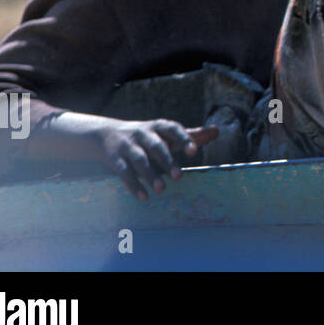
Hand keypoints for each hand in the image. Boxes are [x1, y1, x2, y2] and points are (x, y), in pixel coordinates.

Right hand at [96, 118, 218, 201]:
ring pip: (140, 160)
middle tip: (179, 177)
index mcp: (159, 127)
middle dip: (167, 161)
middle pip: (156, 146)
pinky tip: (144, 197)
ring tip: (162, 189)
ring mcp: (128, 146)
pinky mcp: (115, 159)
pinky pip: (124, 172)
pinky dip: (134, 185)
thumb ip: (191, 135)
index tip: (194, 151)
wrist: (106, 134)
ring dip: (150, 175)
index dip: (183, 138)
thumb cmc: (147, 136)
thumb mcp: (167, 133)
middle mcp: (143, 134)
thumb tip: (217, 131)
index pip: (173, 129)